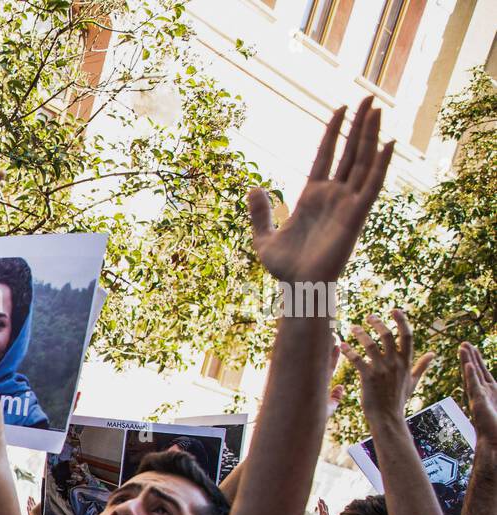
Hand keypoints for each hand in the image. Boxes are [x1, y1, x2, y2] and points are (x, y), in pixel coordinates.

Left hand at [249, 97, 393, 283]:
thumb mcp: (263, 238)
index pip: (326, 155)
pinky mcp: (355, 215)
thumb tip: (253, 188)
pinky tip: (389, 143)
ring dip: (370, 135)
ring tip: (378, 109)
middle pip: (350, 152)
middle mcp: (333, 195)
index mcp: (312, 196)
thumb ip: (259, 213)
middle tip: (370, 98)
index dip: (333, 132)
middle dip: (359, 125)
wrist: (299, 288)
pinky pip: (371, 185)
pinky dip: (381, 164)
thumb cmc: (286, 269)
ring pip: (362, 162)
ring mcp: (346, 203)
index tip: (341, 108)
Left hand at [339, 310, 432, 423]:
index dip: (402, 321)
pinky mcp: (368, 378)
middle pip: (388, 336)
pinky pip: (358, 360)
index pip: (407, 336)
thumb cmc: (399, 400)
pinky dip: (349, 351)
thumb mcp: (413, 381)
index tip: (395, 310)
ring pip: (371, 345)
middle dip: (379, 323)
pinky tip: (343, 345)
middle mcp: (395, 364)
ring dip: (361, 334)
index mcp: (406, 362)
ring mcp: (382, 370)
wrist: (387, 418)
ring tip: (353, 328)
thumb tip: (433, 354)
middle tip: (369, 317)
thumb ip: (422, 366)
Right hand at [461, 342, 496, 445]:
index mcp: (490, 392)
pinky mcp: (478, 403)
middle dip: (470, 356)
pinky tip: (468, 365)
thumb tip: (495, 387)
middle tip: (464, 343)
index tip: (471, 348)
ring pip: (472, 375)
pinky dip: (471, 375)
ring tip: (463, 348)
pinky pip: (474, 386)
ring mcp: (479, 397)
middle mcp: (482, 393)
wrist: (496, 441)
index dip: (477, 359)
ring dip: (467, 361)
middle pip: (475, 370)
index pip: (482, 372)